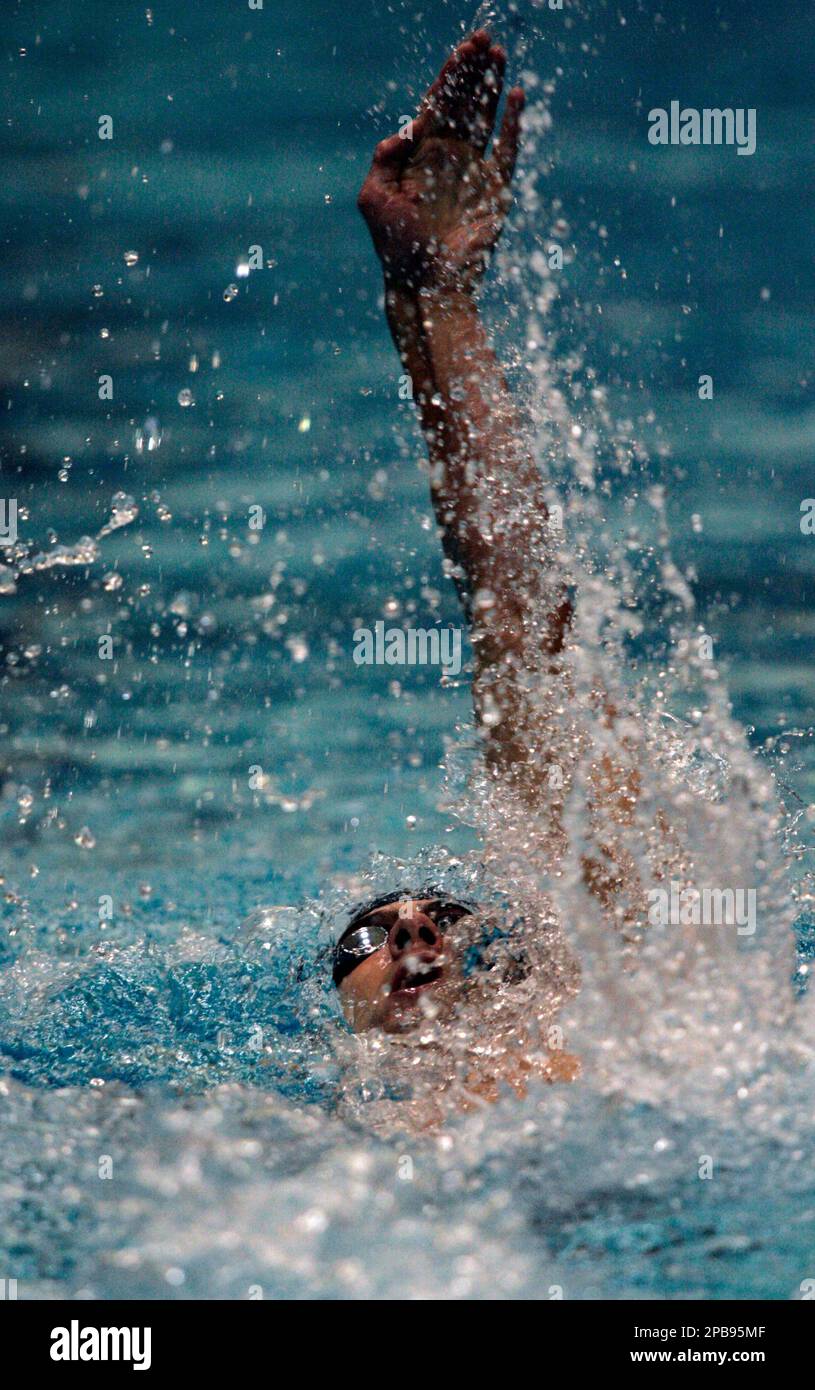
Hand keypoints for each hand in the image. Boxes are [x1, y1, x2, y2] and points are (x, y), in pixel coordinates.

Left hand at [358, 29, 523, 293]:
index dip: (449, 75)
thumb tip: (402, 131)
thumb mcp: (374, 199)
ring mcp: (473, 172)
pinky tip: (516, 96)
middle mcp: (448, 158)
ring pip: (485, 117)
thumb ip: (382, 161)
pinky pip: (507, 150)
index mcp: (419, 156)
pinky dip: (513, 124)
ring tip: (499, 54)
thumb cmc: (396, 247)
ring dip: (492, 86)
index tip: (463, 48)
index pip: (437, 105)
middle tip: (485, 39)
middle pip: (463, 103)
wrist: (426, 283)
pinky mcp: (495, 190)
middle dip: (473, 70)